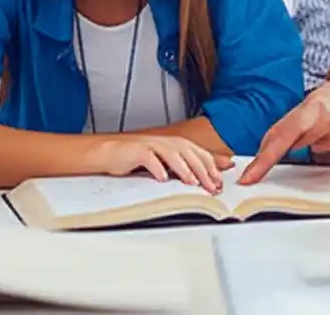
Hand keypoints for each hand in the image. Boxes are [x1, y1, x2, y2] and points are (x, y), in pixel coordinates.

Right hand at [88, 135, 232, 194]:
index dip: (211, 168)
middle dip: (203, 170)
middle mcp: (165, 142)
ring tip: (191, 182)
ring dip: (183, 168)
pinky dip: (157, 167)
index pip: (199, 153)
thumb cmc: (137, 159)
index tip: (220, 184)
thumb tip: (213, 171)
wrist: (108, 152)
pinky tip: (162, 178)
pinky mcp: (136, 151)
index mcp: (174, 144)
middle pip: (189, 153)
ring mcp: (150, 145)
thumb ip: (187, 166)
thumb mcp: (165, 163)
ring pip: (171, 153)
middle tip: (211, 187)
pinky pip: (148, 158)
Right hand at [238, 80, 329, 184]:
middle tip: (246, 180)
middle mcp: (302, 112)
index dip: (271, 151)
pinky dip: (267, 156)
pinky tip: (262, 169)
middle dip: (259, 158)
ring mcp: (295, 119)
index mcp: (321, 108)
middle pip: (274, 135)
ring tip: (251, 178)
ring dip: (261, 158)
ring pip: (272, 138)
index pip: (290, 130)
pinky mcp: (292, 128)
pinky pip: (275, 142)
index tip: (258, 169)